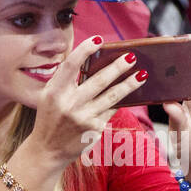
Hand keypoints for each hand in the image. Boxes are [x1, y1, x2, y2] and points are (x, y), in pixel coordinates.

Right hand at [25, 36, 147, 169]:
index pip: (71, 65)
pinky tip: (132, 92)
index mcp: (55, 92)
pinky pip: (112, 110)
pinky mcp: (94, 129)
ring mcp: (84, 118)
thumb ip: (65, 79)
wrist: (48, 150)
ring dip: (129, 84)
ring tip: (142, 74)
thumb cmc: (50, 117)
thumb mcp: (49, 96)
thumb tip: (89, 59)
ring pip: (112, 96)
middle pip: (98, 80)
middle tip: (131, 56)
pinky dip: (122, 100)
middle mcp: (69, 104)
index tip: (99, 40)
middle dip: (117, 67)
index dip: (85, 50)